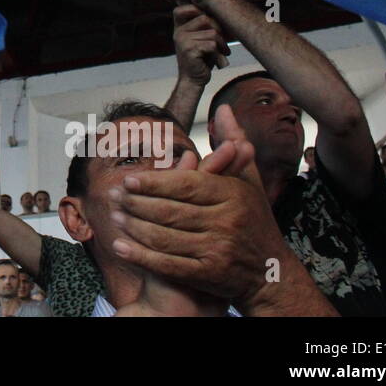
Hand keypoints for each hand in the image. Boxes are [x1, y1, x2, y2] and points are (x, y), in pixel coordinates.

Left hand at [108, 107, 284, 307]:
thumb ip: (234, 144)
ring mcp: (218, 251)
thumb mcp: (249, 181)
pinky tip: (120, 247)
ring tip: (113, 216)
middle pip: (170, 211)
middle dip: (137, 203)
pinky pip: (168, 265)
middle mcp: (227, 222)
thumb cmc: (255, 220)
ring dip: (134, 227)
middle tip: (114, 194)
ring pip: (165, 237)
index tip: (129, 177)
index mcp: (234, 195)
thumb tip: (224, 109)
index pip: (186, 185)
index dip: (154, 182)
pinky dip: (141, 257)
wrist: (271, 273)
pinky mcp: (210, 276)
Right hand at [172, 5, 229, 85]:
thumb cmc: (201, 59)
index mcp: (179, 27)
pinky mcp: (189, 49)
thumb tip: (221, 10)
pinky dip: (219, 54)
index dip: (198, 10)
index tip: (209, 24)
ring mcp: (182, 40)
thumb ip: (204, 26)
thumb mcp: (201, 39)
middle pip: (205, 18)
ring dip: (221, 45)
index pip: (184, 9)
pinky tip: (218, 61)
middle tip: (222, 44)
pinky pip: (212, 45)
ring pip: (212, 33)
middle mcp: (178, 32)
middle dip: (219, 31)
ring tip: (221, 54)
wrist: (193, 80)